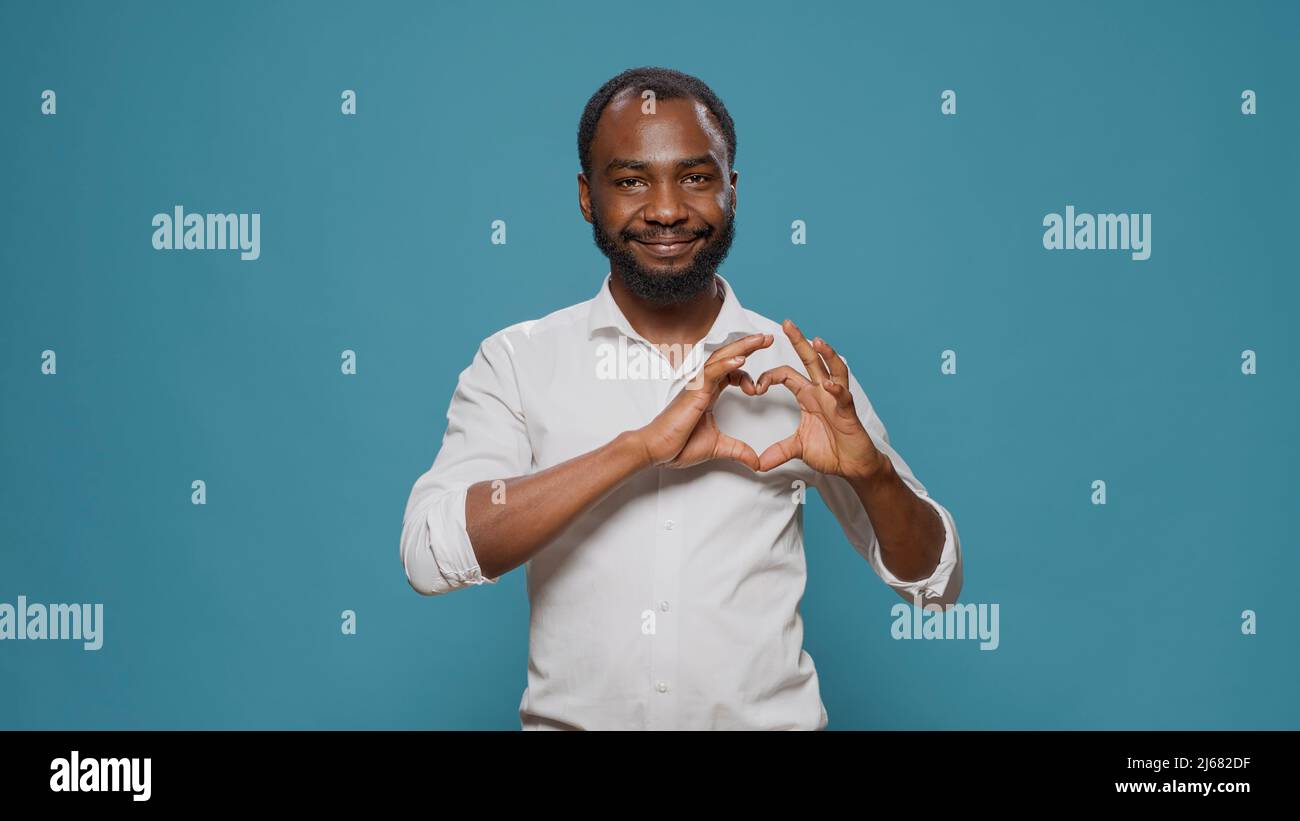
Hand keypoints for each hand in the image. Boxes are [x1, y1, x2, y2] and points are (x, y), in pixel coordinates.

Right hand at [632, 332, 773, 470]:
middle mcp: (702, 385)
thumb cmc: (679, 445)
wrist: (657, 450)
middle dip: (748, 345)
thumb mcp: (718, 447)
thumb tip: (756, 463)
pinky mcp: (693, 392)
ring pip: (721, 358)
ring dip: (742, 347)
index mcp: (707, 393)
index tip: (762, 383)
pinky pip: (711, 372)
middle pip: (727, 357)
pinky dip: (727, 364)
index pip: (730, 372)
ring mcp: (697, 386)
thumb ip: (738, 451)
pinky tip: (742, 359)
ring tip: (761, 339)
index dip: (746, 370)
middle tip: (768, 338)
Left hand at [753, 320, 887, 479]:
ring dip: (826, 355)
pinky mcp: (848, 412)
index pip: (786, 375)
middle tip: (787, 323)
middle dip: (800, 341)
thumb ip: (778, 451)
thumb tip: (758, 463)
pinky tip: (828, 383)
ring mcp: (836, 399)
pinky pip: (843, 396)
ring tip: (817, 342)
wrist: (853, 466)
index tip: (755, 387)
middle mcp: (822, 392)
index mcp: (808, 395)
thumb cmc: (832, 451)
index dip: (769, 376)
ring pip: (833, 370)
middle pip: (811, 360)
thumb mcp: (798, 449)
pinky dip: (836, 389)